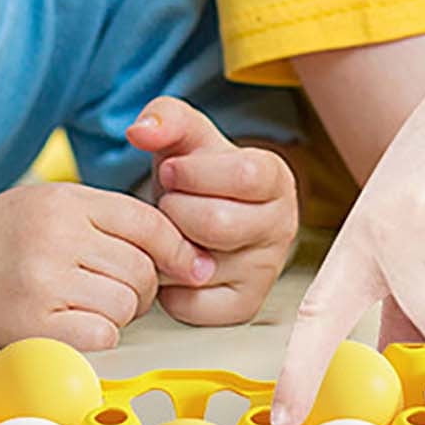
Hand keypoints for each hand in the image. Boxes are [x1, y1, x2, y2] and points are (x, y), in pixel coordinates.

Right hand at [0, 182, 214, 350]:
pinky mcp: (32, 324)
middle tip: (117, 293)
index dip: (177, 248)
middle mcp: (55, 236)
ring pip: (125, 304)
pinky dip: (99, 336)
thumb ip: (107, 217)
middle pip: (142, 268)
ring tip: (90, 308)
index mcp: (64, 201)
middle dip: (142, 287)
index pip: (148, 222)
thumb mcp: (48, 206)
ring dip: (119, 314)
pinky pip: (102, 335)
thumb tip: (185, 253)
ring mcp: (43, 280)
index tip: (189, 266)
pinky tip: (75, 327)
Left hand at [127, 96, 299, 325]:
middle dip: (175, 210)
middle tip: (168, 205)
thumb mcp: (184, 137)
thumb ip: (165, 118)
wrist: (200, 214)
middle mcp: (282, 227)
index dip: (193, 173)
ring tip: (171, 232)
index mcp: (275, 179)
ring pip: (202, 265)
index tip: (172, 171)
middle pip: (218, 223)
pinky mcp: (243, 306)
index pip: (243, 176)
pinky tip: (173, 263)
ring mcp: (266, 271)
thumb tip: (141, 130)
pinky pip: (192, 304)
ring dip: (169, 248)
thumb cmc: (196, 176)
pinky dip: (168, 287)